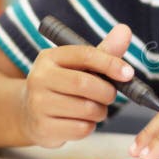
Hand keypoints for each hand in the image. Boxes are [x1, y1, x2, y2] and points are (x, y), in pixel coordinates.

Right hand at [20, 24, 133, 146]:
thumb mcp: (80, 65)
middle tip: (109, 95)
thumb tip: (124, 30)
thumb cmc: (64, 85)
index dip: (111, 63)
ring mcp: (38, 104)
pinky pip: (82, 128)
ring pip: (87, 108)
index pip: (85, 55)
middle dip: (107, 91)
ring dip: (101, 111)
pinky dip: (90, 126)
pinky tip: (81, 121)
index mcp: (49, 57)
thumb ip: (104, 51)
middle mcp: (39, 78)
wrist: (30, 113)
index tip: (129, 73)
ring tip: (94, 108)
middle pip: (85, 84)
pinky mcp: (43, 128)